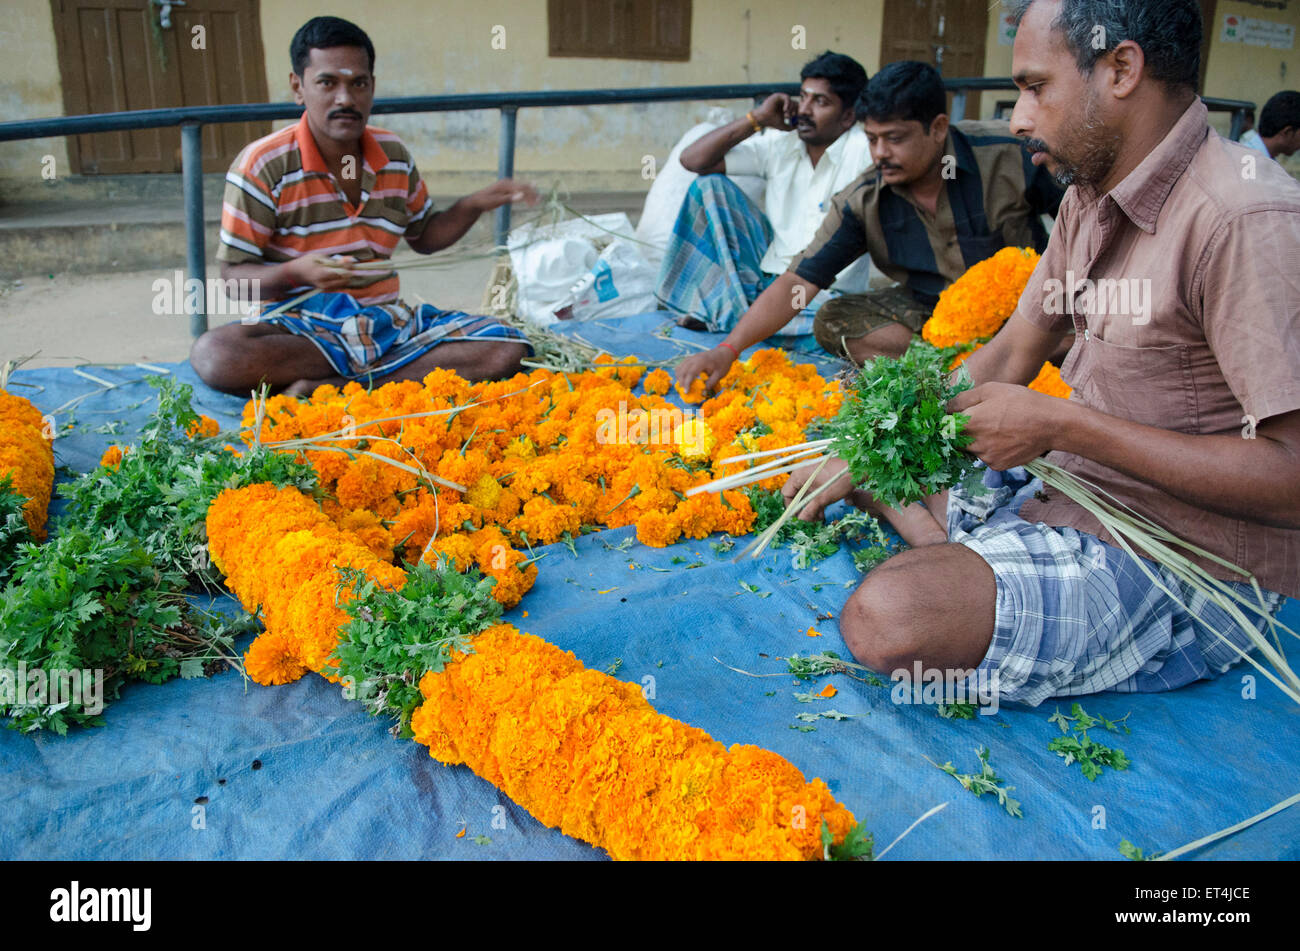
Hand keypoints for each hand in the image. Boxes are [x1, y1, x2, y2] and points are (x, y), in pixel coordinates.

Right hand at [285, 255, 362, 291]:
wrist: (295, 274)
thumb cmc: (306, 262)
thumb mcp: (319, 257)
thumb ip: (333, 260)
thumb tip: (349, 260)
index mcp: (322, 273)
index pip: (341, 272)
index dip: (349, 266)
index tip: (351, 259)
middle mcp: (325, 283)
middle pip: (345, 279)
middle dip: (350, 271)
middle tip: (349, 264)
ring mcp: (326, 288)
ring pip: (344, 283)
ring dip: (347, 275)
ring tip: (343, 267)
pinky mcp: (327, 290)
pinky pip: (340, 285)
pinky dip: (342, 279)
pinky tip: (339, 273)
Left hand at [468, 178, 538, 212]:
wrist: (476, 201)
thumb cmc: (485, 202)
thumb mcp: (496, 201)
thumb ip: (509, 198)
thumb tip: (522, 196)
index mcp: (506, 185)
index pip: (522, 188)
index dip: (530, 194)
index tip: (536, 202)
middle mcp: (507, 183)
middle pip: (523, 187)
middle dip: (532, 193)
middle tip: (540, 201)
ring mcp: (507, 185)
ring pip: (521, 188)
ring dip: (529, 195)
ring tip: (537, 201)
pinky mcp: (506, 189)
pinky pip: (517, 191)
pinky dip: (524, 195)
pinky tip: (528, 200)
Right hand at [674, 347, 734, 392]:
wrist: (724, 352)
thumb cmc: (723, 363)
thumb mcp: (719, 375)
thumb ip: (710, 384)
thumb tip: (702, 393)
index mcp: (702, 361)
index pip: (690, 373)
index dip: (687, 383)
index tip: (686, 392)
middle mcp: (695, 358)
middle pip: (682, 370)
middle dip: (681, 381)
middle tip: (684, 391)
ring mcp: (692, 357)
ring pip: (680, 367)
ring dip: (679, 377)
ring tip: (683, 385)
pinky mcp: (691, 358)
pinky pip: (681, 365)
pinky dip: (680, 372)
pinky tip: (683, 379)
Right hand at [752, 93, 796, 130]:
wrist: (763, 119)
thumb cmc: (771, 122)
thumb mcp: (783, 126)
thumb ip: (790, 127)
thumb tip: (797, 126)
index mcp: (785, 108)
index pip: (795, 107)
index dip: (796, 112)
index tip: (794, 117)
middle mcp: (783, 102)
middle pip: (795, 103)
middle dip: (794, 110)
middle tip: (790, 116)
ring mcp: (780, 98)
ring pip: (791, 100)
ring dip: (791, 108)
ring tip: (786, 114)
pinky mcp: (778, 95)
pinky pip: (787, 97)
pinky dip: (788, 104)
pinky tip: (785, 110)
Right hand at [781, 456, 856, 521]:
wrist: (858, 467)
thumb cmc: (840, 480)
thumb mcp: (824, 497)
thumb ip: (811, 509)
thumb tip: (801, 519)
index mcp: (799, 475)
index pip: (786, 493)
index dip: (791, 507)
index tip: (800, 517)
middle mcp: (803, 473)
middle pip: (796, 495)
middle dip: (803, 509)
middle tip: (813, 519)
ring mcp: (811, 475)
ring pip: (806, 495)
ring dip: (811, 507)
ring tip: (821, 516)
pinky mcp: (820, 477)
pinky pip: (813, 491)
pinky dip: (816, 501)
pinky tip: (823, 509)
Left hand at [948, 382, 1067, 469]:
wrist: (1051, 424)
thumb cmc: (1021, 402)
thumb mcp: (990, 390)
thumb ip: (963, 399)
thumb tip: (946, 407)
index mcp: (969, 422)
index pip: (945, 425)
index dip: (948, 421)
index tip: (954, 416)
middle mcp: (974, 443)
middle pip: (956, 440)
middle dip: (962, 432)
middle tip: (980, 421)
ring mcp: (986, 456)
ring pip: (971, 450)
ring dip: (976, 441)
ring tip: (996, 428)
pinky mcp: (997, 465)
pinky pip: (985, 458)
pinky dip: (989, 450)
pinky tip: (1004, 439)